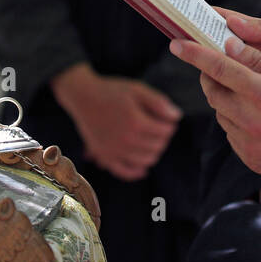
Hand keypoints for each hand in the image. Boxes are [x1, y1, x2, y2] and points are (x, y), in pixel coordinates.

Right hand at [52, 63, 181, 180]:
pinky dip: (136, 172)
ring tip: (151, 140)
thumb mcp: (138, 89)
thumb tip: (176, 117)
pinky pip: (124, 172)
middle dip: (163, 137)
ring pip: (146, 160)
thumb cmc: (112, 91)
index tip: (167, 118)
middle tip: (159, 127)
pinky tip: (143, 168)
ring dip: (153, 151)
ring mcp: (114, 151)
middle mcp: (126, 140)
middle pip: (158, 146)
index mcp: (136, 123)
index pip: (165, 132)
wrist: (83, 96)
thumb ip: (159, 102)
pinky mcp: (105, 156)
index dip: (170, 125)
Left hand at [169, 34, 260, 175]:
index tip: (177, 44)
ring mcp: (249, 144)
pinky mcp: (251, 159)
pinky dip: (238, 121)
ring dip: (227, 99)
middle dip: (211, 75)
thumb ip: (259, 58)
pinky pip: (232, 134)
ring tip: (251, 93)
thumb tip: (228, 45)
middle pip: (213, 92)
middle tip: (221, 66)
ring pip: (221, 114)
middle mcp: (251, 120)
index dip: (195, 54)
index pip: (218, 68)